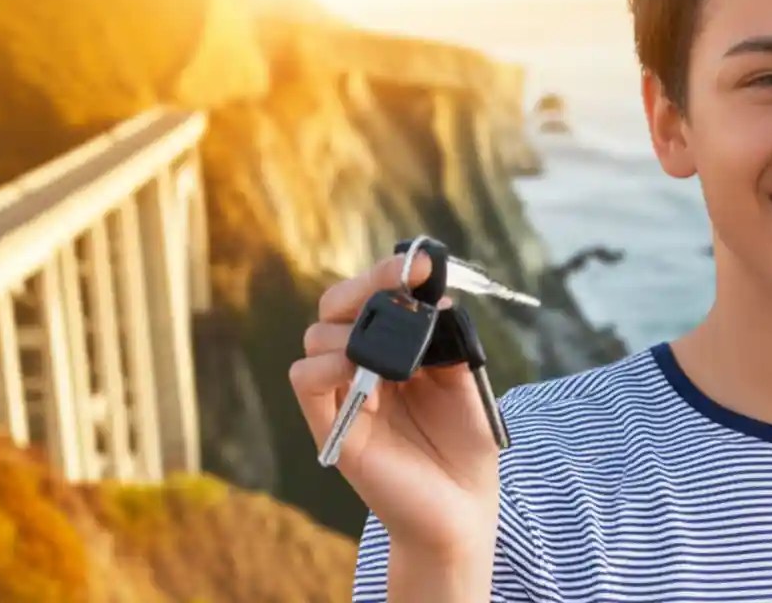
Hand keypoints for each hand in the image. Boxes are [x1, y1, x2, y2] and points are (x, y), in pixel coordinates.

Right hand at [290, 253, 502, 556]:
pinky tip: (365, 374)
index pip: (371, 297)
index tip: (422, 262)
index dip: (389, 273)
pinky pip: (305, 381)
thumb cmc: (465, 446)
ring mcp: (344, 395)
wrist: (464, 509)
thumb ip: (446, 338)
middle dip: (366, 287)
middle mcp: (362, 366)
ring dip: (352, 329)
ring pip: (316, 336)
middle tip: (402, 287)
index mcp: (393, 350)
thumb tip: (435, 297)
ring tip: (391, 351)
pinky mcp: (332, 427)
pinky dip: (327, 366)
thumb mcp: (465, 380)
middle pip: (335, 306)